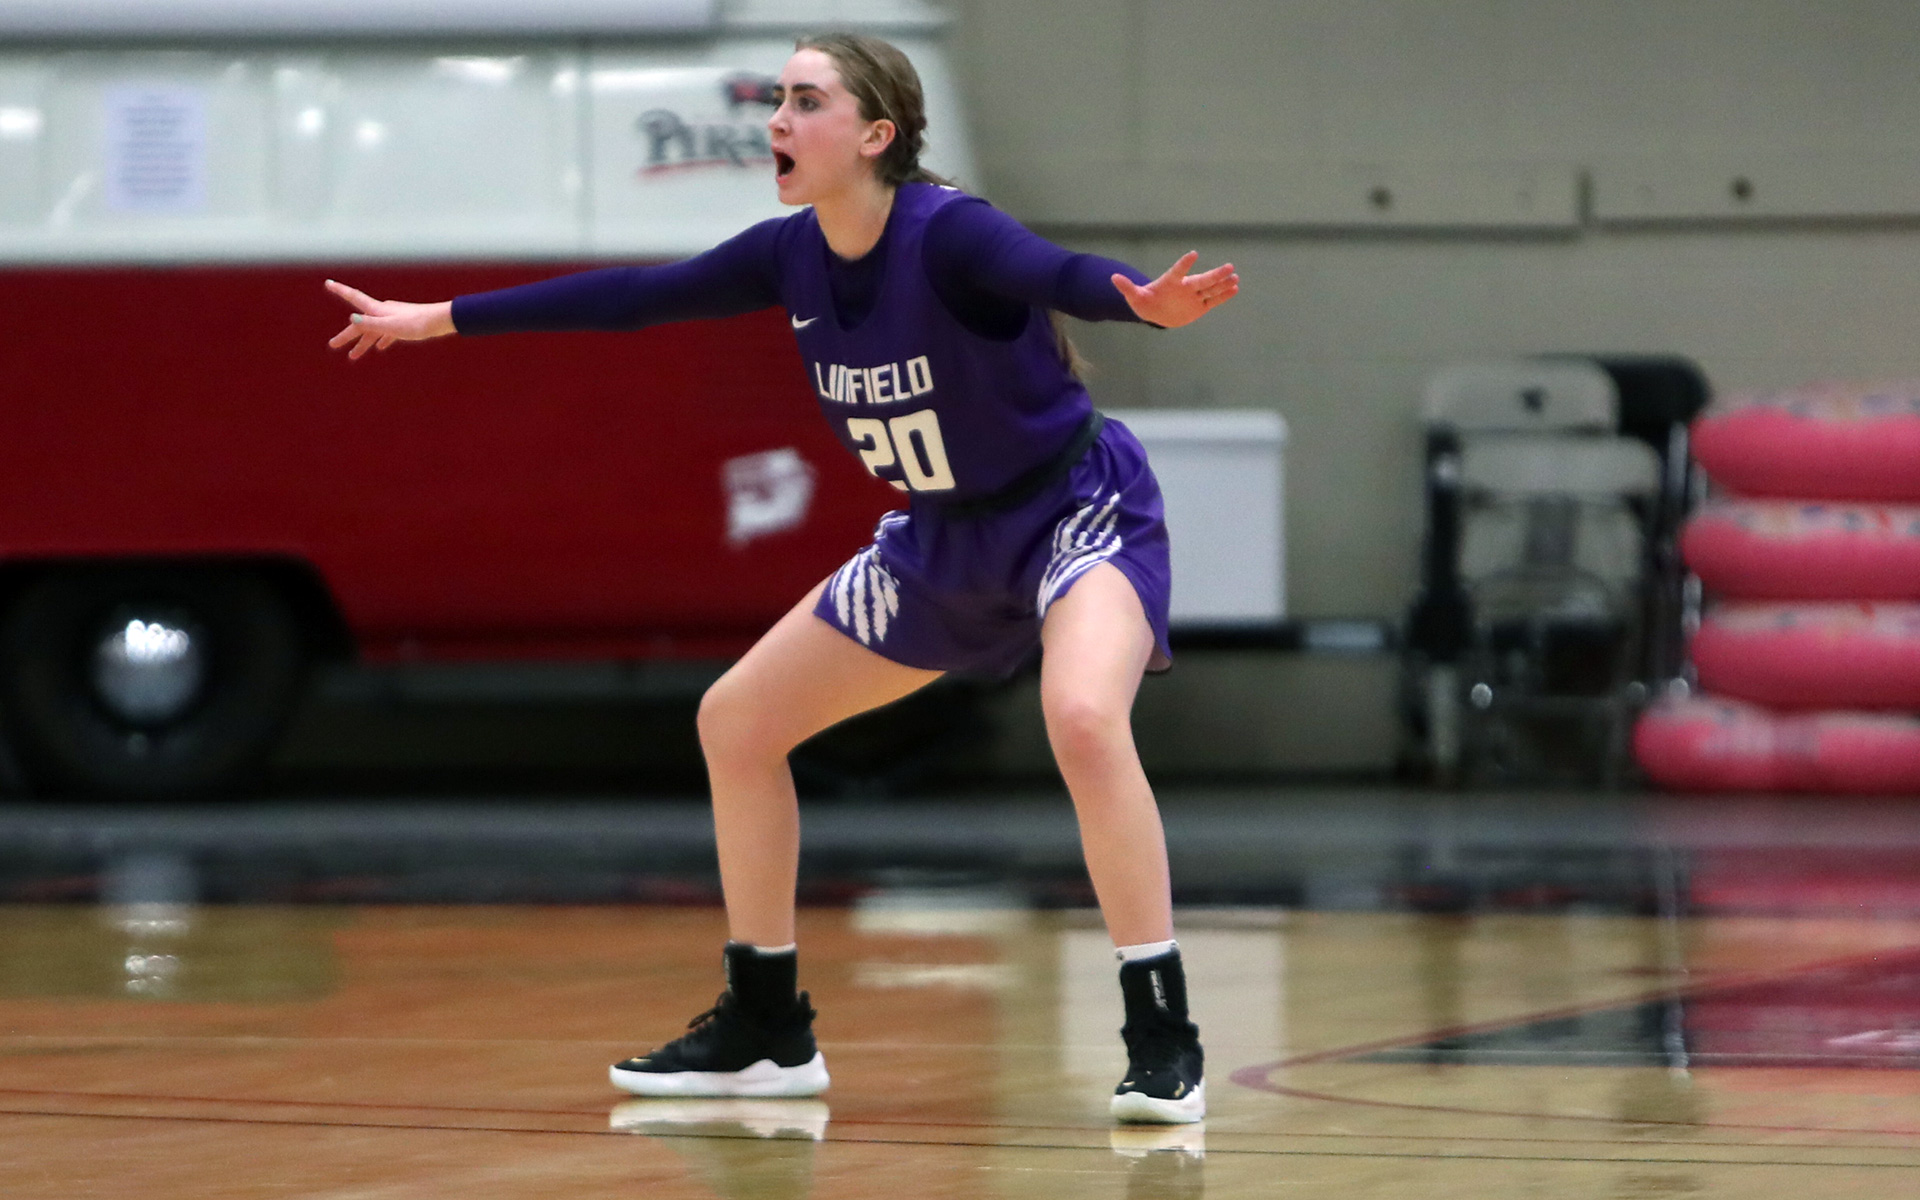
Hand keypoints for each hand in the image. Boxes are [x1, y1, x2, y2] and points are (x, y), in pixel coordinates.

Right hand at [325, 279, 455, 360]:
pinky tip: (380, 347)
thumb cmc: (418, 324)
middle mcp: (383, 312)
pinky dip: (381, 339)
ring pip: (373, 331)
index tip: (328, 282)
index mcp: (378, 310)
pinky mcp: (404, 325)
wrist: (441, 321)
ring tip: (353, 356)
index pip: (354, 298)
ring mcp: (393, 318)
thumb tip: (352, 318)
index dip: (340, 290)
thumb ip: (372, 323)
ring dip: (363, 343)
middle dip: (347, 335)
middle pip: (361, 323)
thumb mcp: (392, 327)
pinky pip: (387, 333)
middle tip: (333, 345)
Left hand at [1110, 251, 1238, 328]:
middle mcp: (1185, 287)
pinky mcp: (1199, 307)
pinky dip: (1223, 296)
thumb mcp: (1134, 296)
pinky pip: (1213, 301)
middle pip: (1202, 280)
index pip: (1179, 270)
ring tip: (1235, 277)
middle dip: (1215, 274)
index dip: (1184, 263)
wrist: (1154, 312)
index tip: (1193, 254)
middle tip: (1229, 266)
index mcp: (1171, 282)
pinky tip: (1235, 289)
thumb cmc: (1144, 301)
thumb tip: (1113, 278)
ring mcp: (1193, 296)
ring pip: (1211, 289)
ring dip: (1223, 284)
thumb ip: (1127, 287)